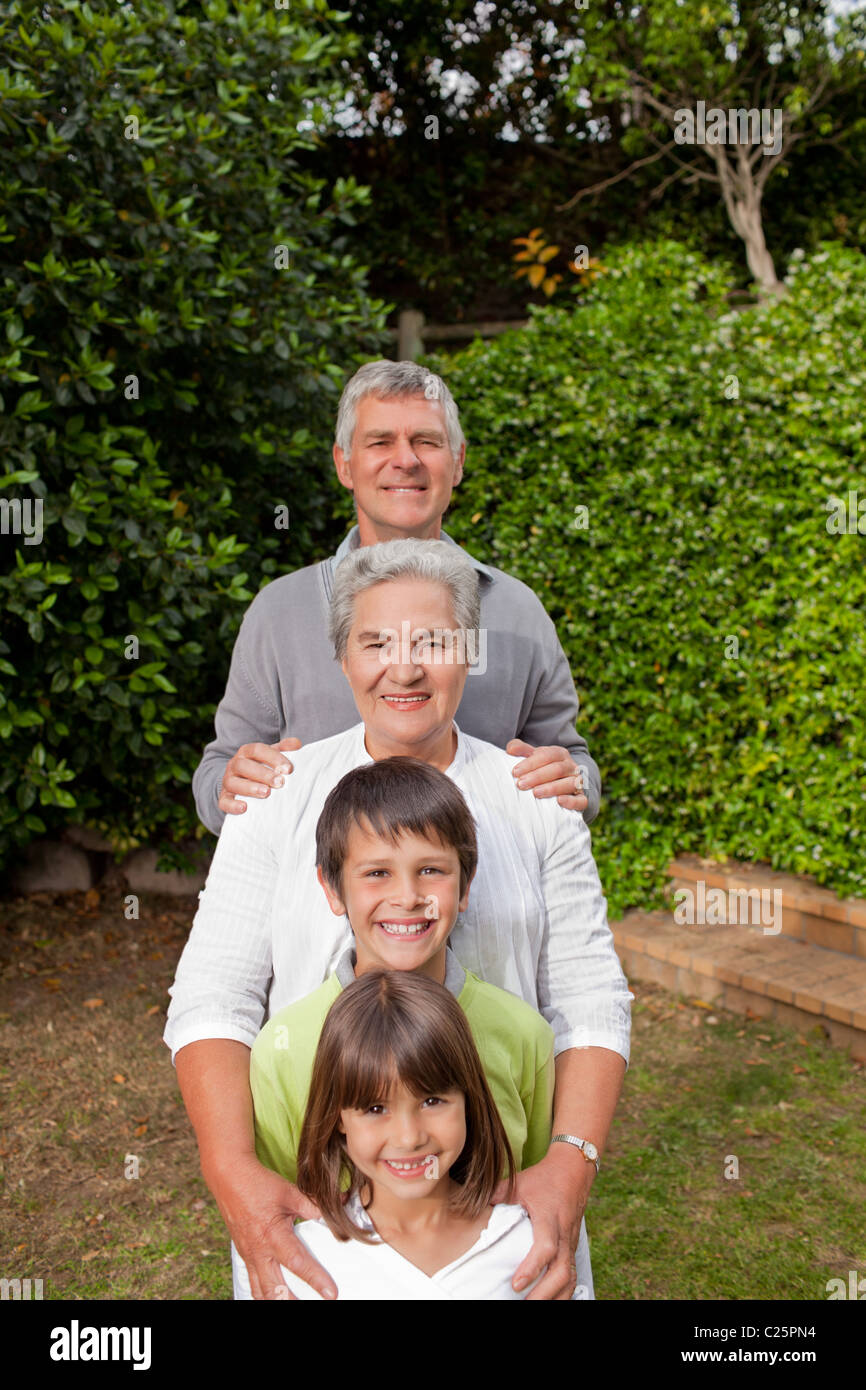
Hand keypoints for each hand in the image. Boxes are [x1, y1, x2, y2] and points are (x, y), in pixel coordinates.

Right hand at [210, 1152, 336, 1300]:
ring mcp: (250, 1255)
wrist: (230, 1179)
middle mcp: (260, 1251)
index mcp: (273, 1235)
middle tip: (312, 1305)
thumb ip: (314, 1205)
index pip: (298, 1263)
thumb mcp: (290, 1192)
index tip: (331, 1293)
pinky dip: (262, 1293)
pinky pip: (252, 1280)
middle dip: (293, 1302)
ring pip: (261, 1291)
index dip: (316, 1280)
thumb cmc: (260, 1184)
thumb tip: (339, 1206)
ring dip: (277, 1301)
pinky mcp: (244, 1254)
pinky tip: (273, 1294)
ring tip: (292, 1303)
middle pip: (276, 1289)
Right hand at [218, 737, 301, 815]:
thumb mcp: (271, 756)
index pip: (257, 750)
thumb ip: (284, 749)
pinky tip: (244, 808)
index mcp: (247, 752)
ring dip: (250, 788)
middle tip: (280, 782)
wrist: (240, 783)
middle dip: (263, 774)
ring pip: (233, 783)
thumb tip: (297, 743)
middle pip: (244, 765)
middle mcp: (235, 764)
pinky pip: (224, 801)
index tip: (289, 769)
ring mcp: (228, 781)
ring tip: (266, 793)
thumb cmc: (261, 768)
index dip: (273, 757)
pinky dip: (232, 805)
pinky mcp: (224, 798)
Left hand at [493, 1147, 591, 1300]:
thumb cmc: (544, 1177)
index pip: (545, 1247)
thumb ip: (496, 1195)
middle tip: (524, 1304)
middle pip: (561, 1271)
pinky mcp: (573, 1248)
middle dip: (544, 1293)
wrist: (574, 1170)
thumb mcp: (519, 1182)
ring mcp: (571, 1243)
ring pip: (570, 1277)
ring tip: (535, 1306)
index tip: (515, 1284)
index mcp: (549, 1218)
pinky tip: (550, 1301)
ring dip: (555, 1297)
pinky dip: (563, 1293)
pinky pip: (572, 1275)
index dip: (532, 1267)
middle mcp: (564, 1234)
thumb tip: (473, 1207)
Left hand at [506, 739, 588, 814]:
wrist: (564, 784)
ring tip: (536, 793)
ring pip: (569, 783)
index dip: (530, 763)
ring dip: (552, 788)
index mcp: (559, 754)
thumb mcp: (534, 758)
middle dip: (537, 776)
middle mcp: (571, 766)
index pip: (546, 755)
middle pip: (557, 769)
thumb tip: (510, 749)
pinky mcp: (582, 798)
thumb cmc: (544, 769)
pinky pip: (581, 800)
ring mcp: (578, 782)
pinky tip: (559, 801)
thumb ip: (522, 750)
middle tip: (521, 785)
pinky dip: (572, 801)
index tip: (515, 772)